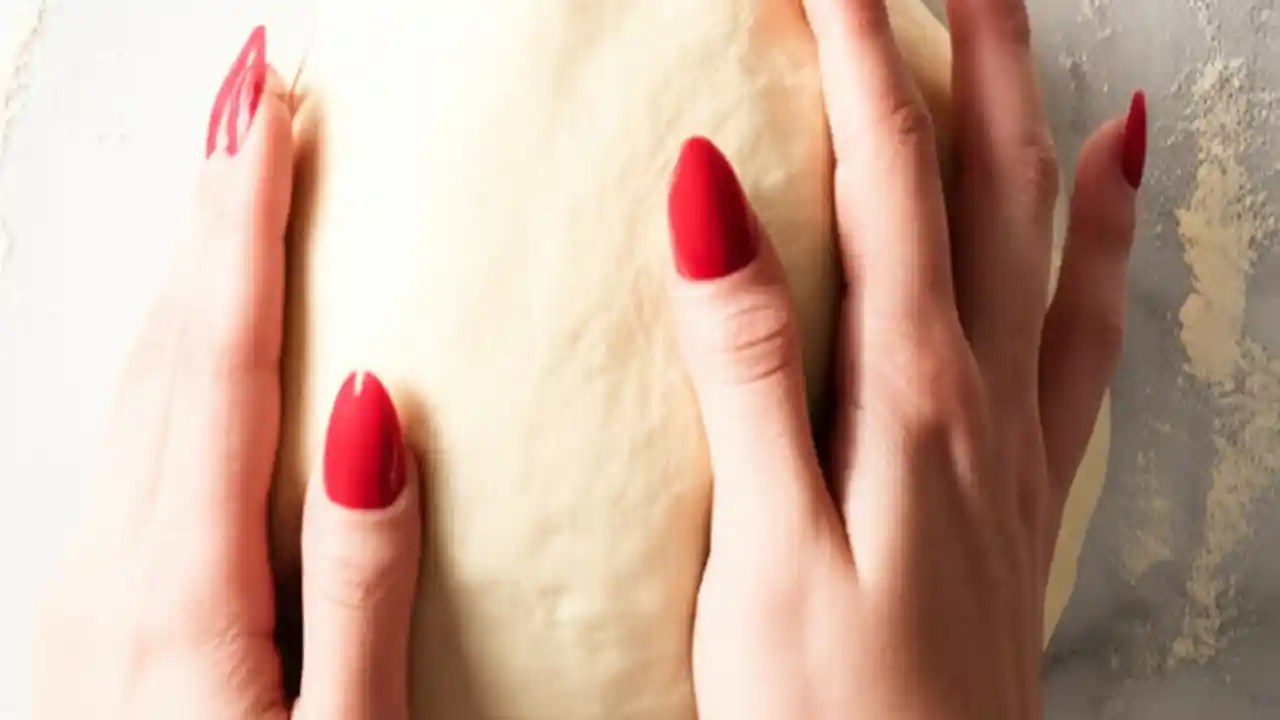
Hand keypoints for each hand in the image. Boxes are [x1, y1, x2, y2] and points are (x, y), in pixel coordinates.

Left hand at [32, 28, 420, 719]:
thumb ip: (356, 574)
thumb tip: (376, 408)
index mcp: (184, 584)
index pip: (220, 355)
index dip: (246, 221)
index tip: (271, 108)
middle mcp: (116, 560)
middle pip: (164, 339)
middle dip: (211, 201)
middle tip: (259, 91)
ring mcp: (90, 577)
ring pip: (136, 375)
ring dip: (187, 260)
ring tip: (239, 175)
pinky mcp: (96, 596)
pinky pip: (130, 431)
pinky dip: (169, 342)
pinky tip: (201, 324)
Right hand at [668, 0, 1143, 716]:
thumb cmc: (830, 709)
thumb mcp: (763, 544)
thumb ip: (745, 365)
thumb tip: (710, 194)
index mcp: (908, 393)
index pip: (884, 175)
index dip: (855, 52)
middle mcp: (979, 394)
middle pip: (982, 178)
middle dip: (962, 47)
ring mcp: (1013, 435)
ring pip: (1043, 235)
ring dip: (1032, 117)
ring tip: (1025, 33)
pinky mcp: (1020, 481)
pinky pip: (1087, 328)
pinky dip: (1105, 241)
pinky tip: (1109, 191)